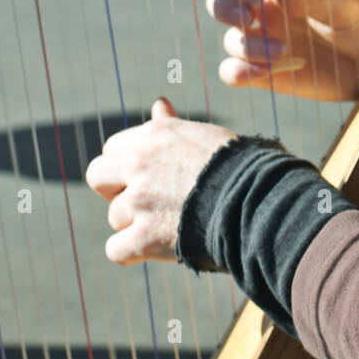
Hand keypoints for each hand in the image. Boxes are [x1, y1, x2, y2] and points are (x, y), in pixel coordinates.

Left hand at [85, 98, 234, 264]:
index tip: (146, 177)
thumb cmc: (241, 168)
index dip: (127, 165)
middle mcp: (140, 164)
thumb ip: (171, 124)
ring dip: (134, 224)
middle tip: (143, 201)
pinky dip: (130, 254)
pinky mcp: (144, 238)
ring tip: (167, 226)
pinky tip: (149, 252)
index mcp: (155, 135)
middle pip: (98, 176)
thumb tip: (159, 104)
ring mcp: (140, 201)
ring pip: (115, 216)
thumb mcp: (204, 135)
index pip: (113, 148)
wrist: (260, 201)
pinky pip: (116, 250)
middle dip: (116, 190)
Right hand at [206, 0, 358, 101]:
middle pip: (221, 0)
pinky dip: (240, 72)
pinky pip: (233, 72)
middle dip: (226, 9)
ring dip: (249, 46)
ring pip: (230, 40)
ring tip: (286, 53)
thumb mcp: (346, 6)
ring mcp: (263, 40)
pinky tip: (267, 73)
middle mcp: (265, 8)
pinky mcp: (265, 72)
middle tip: (249, 20)